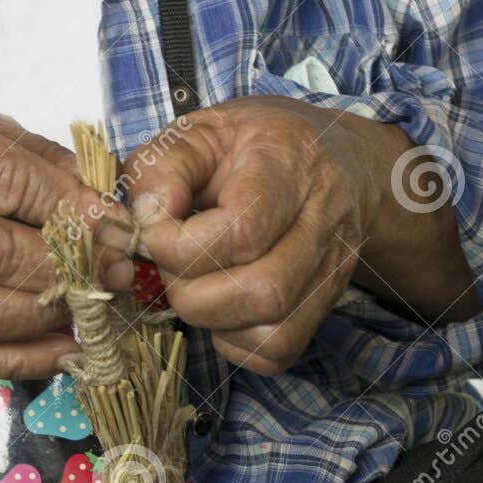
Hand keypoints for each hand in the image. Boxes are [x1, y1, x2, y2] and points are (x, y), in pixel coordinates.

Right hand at [0, 102, 133, 378]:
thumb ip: (38, 157)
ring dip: (47, 314)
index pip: (2, 180)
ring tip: (92, 303)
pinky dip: (22, 360)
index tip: (115, 222)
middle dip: (66, 266)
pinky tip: (66, 349)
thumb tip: (105, 199)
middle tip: (115, 270)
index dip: (69, 206)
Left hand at [103, 97, 368, 375]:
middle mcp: (323, 223)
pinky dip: (235, 342)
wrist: (331, 158)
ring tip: (195, 284)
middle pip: (263, 293)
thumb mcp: (200, 131)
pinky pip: (277, 351)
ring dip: (213, 322)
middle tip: (169, 265)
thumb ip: (163, 165)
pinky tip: (221, 305)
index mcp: (290, 167)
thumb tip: (150, 214)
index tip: (152, 231)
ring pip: (273, 334)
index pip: (244, 232)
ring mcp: (332, 271)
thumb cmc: (255, 145)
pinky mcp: (326, 306)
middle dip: (193, 293)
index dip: (180, 246)